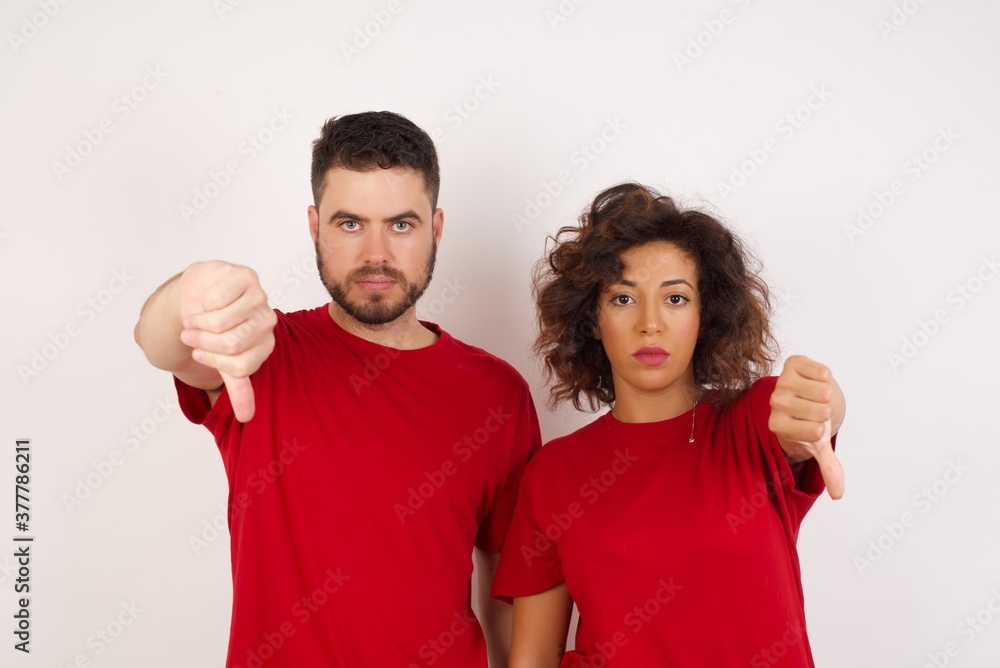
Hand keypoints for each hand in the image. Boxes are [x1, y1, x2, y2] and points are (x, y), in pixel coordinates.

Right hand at [178, 261, 276, 421]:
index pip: (240, 367)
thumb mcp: (224, 359)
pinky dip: (202, 303)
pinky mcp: (247, 277)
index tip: (199, 353)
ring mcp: (260, 298)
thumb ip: (238, 387)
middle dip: (202, 342)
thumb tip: (247, 417)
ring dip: (198, 323)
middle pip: (232, 344)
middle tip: (190, 335)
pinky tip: (204, 300)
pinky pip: (218, 299)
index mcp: (264, 345)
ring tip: (193, 319)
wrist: (201, 291)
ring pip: (223, 322)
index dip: (212, 361)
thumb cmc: (212, 326)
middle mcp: (267, 322)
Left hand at [769, 355, 844, 499]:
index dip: (822, 429)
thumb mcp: (818, 444)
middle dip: (826, 411)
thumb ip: (827, 467)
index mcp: (777, 425)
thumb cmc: (810, 420)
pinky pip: (822, 371)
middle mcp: (775, 403)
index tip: (813, 427)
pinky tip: (817, 380)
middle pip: (821, 411)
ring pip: (823, 391)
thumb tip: (838, 495)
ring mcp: (782, 382)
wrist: (805, 393)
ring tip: (816, 396)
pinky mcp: (792, 363)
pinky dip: (826, 376)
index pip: (814, 432)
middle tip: (816, 410)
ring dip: (827, 394)